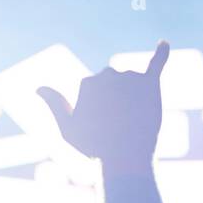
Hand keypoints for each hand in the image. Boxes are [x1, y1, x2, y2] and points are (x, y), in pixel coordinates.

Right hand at [38, 41, 167, 172]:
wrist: (126, 158)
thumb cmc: (95, 147)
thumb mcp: (68, 130)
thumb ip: (55, 106)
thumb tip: (38, 87)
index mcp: (88, 82)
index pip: (97, 91)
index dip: (101, 112)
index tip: (102, 128)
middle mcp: (109, 74)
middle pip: (115, 83)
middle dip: (117, 101)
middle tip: (119, 125)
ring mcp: (131, 78)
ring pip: (133, 81)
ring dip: (134, 97)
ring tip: (133, 120)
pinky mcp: (151, 85)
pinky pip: (157, 63)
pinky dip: (162, 53)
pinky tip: (164, 44)